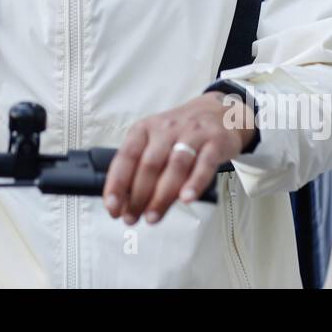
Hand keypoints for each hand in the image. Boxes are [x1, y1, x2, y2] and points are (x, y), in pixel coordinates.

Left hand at [102, 92, 256, 224]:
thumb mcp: (154, 141)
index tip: (112, 206)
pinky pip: (204, 165)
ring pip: (174, 167)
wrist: (218, 113)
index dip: (117, 183)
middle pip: (149, 165)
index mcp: (145, 129)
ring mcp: (191, 135)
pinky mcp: (214, 143)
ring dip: (162, 196)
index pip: (126, 156)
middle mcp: (166, 130)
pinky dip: (194, 183)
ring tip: (152, 217)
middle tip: (132, 218)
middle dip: (137, 196)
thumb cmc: (180, 133)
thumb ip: (139, 168)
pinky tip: (186, 199)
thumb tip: (123, 202)